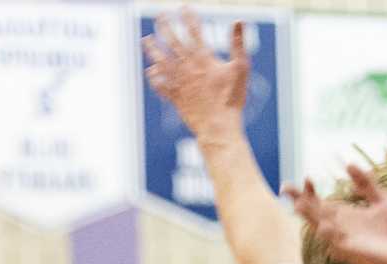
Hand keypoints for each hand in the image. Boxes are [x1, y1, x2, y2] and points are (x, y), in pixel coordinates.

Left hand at [144, 10, 248, 136]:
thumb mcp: (241, 69)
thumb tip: (239, 20)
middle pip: (172, 41)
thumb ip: (238, 44)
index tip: (183, 6)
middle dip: (165, 26)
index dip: (188, 16)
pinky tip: (151, 73)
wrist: (218, 128)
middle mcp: (188, 67)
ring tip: (145, 40)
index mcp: (203, 58)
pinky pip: (161, 86)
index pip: (193, 30)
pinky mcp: (176, 98)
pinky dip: (155, 79)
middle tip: (160, 15)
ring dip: (152, 49)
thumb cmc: (232, 100)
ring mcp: (180, 83)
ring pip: (162, 61)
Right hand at [284, 163, 386, 263]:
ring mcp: (347, 242)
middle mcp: (342, 229)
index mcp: (347, 216)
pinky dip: (331, 236)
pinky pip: (339, 244)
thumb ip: (366, 184)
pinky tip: (324, 226)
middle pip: (315, 214)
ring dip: (311, 218)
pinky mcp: (356, 253)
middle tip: (285, 188)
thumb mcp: (383, 199)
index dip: (310, 191)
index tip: (306, 177)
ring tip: (298, 205)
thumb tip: (348, 164)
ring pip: (322, 229)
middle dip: (300, 202)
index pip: (321, 203)